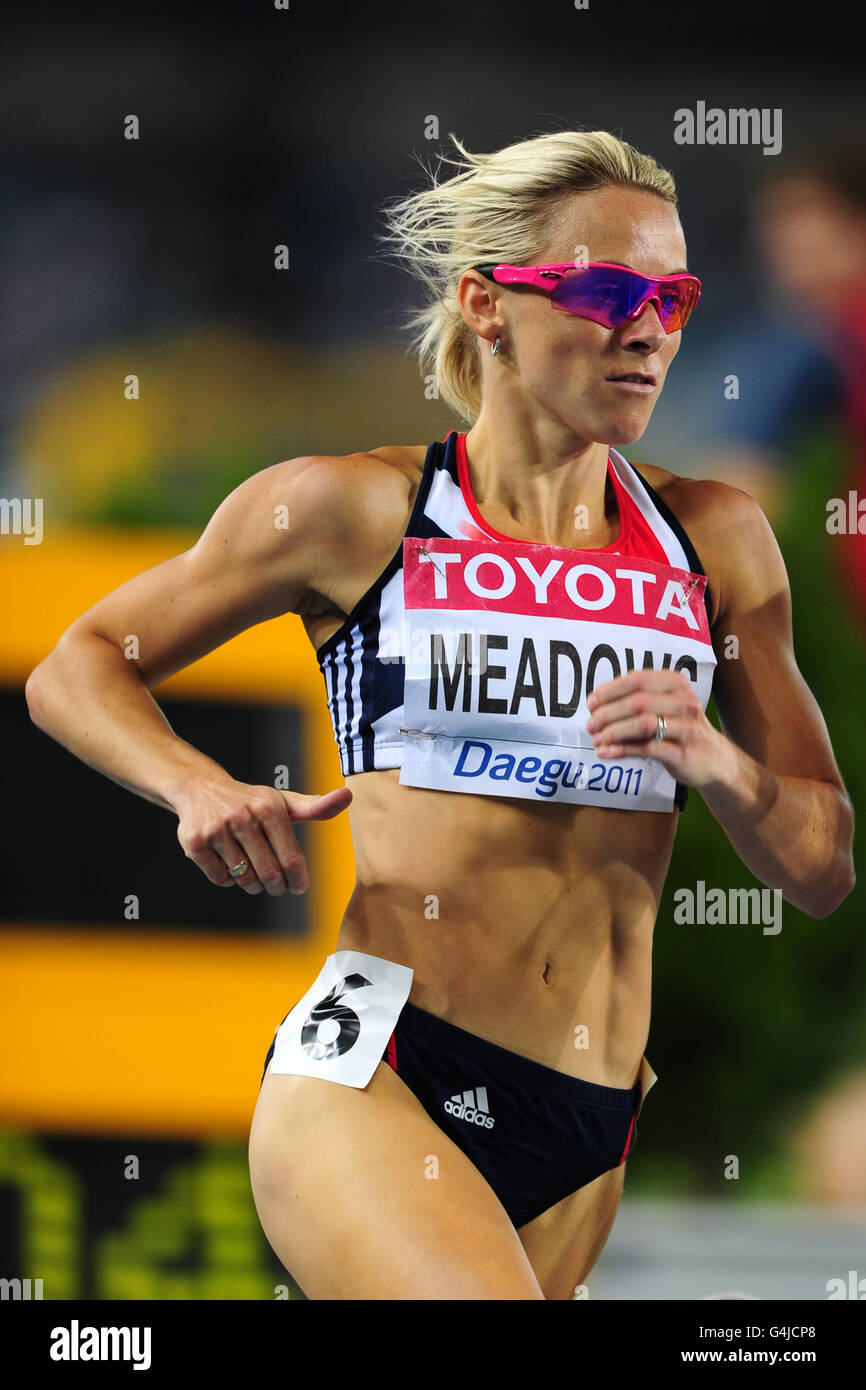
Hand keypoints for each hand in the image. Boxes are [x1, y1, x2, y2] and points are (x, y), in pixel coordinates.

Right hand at [174, 778, 351, 894]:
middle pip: (268, 873)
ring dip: (253, 884)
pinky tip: (230, 865)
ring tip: (254, 874)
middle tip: (277, 886)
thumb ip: (315, 806)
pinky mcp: (195, 842)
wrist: (201, 789)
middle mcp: (242, 816)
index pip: (291, 858)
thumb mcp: (283, 802)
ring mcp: (217, 829)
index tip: (298, 887)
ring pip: (244, 878)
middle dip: (276, 886)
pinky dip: (229, 879)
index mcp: (269, 807)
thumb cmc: (251, 801)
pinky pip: (220, 878)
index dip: (297, 880)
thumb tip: (348, 796)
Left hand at [585, 669, 733, 790]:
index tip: (591, 703)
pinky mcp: (683, 753)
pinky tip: (606, 752)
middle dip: (607, 714)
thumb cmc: (680, 729)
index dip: (610, 690)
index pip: (637, 679)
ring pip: (643, 724)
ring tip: (596, 740)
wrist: (715, 760)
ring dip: (613, 732)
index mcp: (676, 684)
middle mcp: (684, 702)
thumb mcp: (664, 706)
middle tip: (590, 725)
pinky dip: (622, 750)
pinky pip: (648, 748)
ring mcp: (687, 728)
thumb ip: (636, 700)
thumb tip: (595, 704)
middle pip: (638, 702)